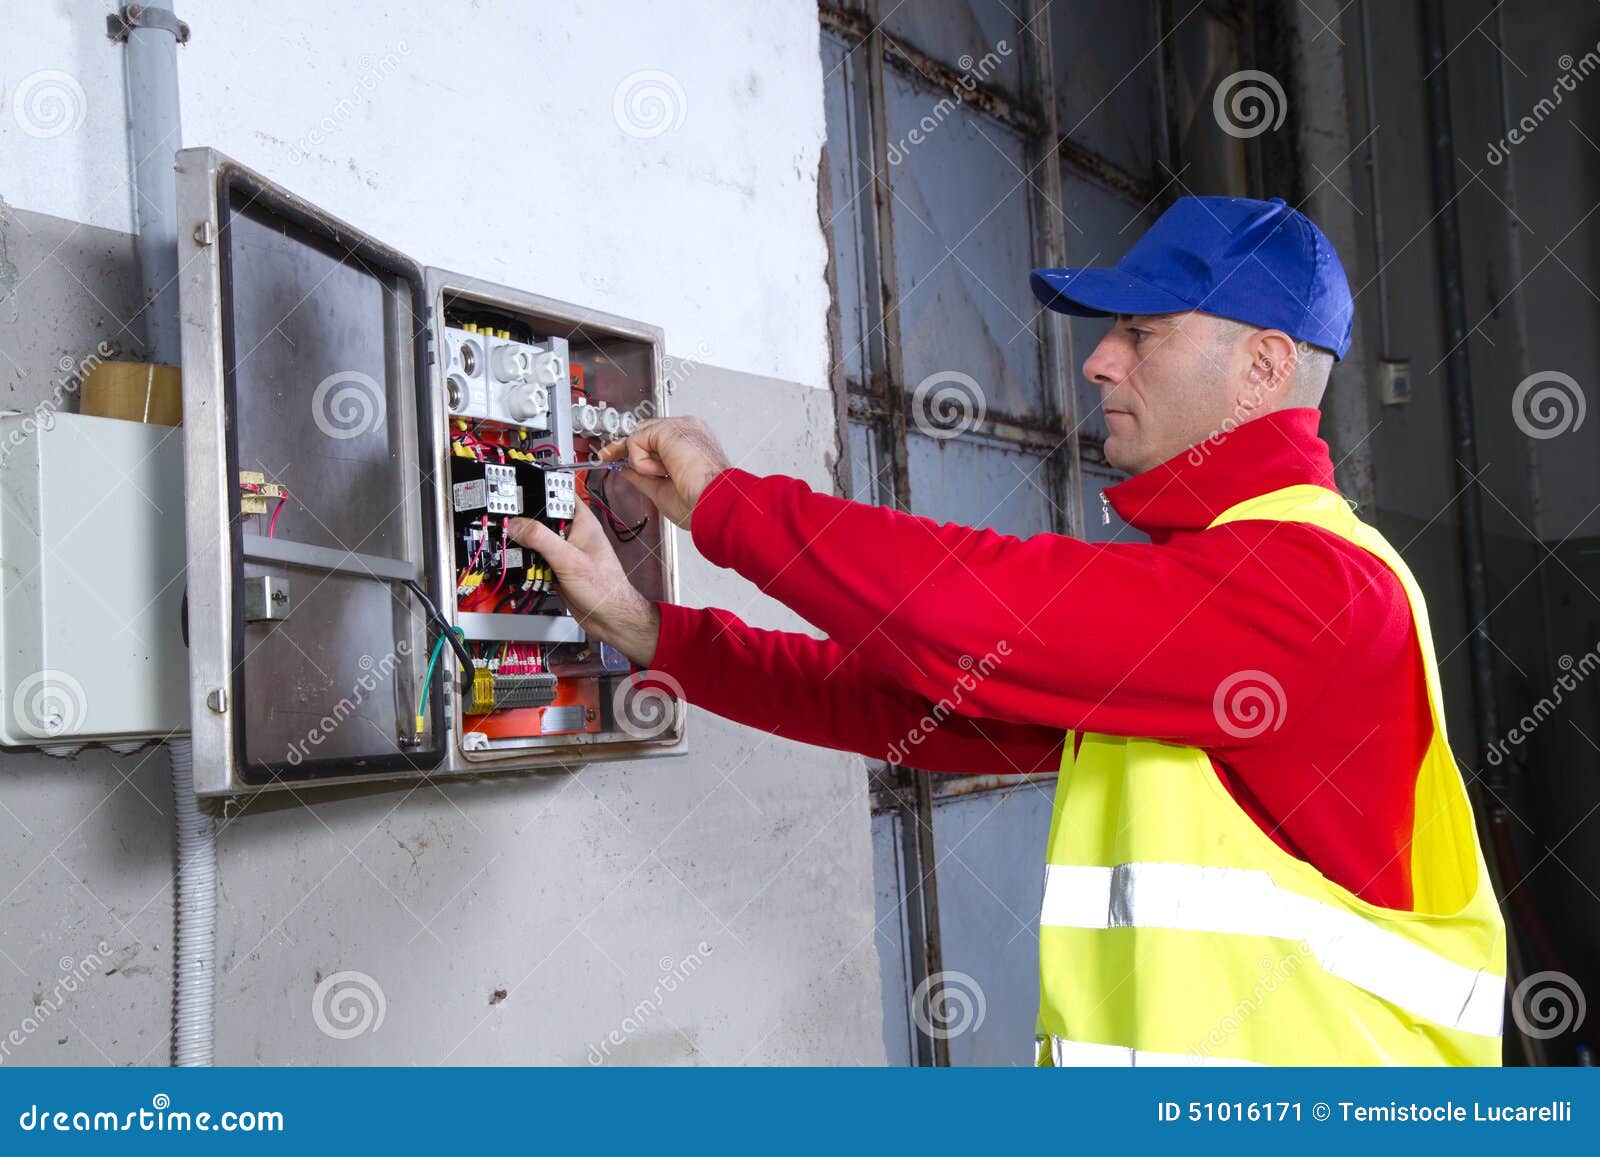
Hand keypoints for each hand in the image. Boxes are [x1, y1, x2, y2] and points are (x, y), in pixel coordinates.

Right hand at [505, 502, 659, 666]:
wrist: (609, 618)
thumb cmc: (605, 588)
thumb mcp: (569, 559)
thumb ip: (542, 539)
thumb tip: (517, 525)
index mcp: (582, 521)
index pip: (558, 493)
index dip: (538, 489)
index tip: (516, 491)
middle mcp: (573, 533)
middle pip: (540, 517)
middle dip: (524, 523)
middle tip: (507, 526)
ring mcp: (564, 551)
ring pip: (535, 540)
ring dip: (524, 547)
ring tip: (515, 551)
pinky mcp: (556, 567)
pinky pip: (535, 560)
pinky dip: (527, 564)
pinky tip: (524, 569)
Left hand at [600, 416, 730, 529]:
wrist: (713, 502)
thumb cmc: (700, 501)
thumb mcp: (661, 488)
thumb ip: (642, 475)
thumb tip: (623, 468)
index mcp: (690, 444)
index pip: (655, 438)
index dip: (634, 448)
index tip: (614, 457)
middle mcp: (687, 430)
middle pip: (643, 430)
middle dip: (622, 446)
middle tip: (605, 456)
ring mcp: (679, 426)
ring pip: (639, 436)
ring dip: (641, 462)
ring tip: (664, 476)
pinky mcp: (668, 429)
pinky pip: (636, 442)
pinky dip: (642, 463)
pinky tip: (664, 471)